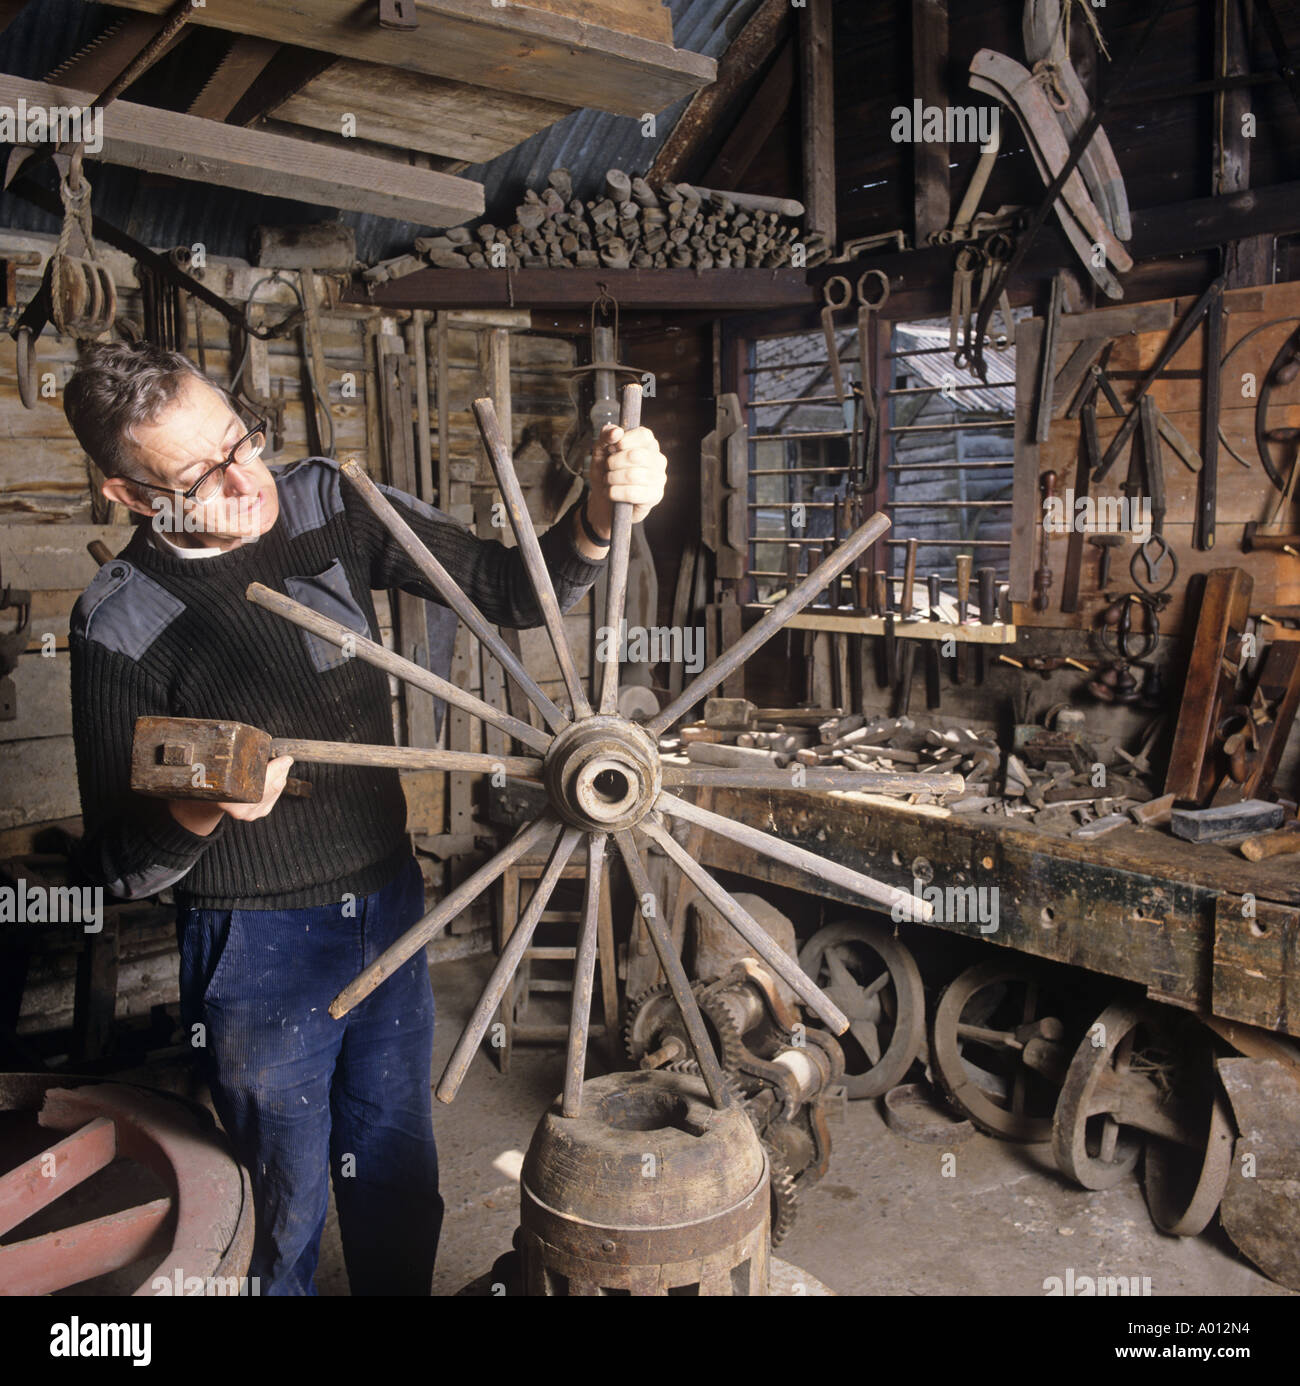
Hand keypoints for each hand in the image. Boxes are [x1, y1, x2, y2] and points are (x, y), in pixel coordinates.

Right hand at [170, 755, 294, 834]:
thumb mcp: (223, 762)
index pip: (261, 780)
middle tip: (285, 759)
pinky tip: (277, 777)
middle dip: (281, 770)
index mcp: (227, 794)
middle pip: (271, 786)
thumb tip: (266, 745)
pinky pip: (273, 798)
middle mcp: (238, 808)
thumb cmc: (216, 776)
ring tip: (281, 765)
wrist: (208, 796)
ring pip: (274, 792)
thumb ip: (241, 757)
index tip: (287, 758)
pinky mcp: (255, 814)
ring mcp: (248, 813)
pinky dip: (278, 786)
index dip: (276, 768)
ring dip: (281, 777)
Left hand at [587, 424, 666, 530]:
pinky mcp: (655, 496)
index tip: (611, 449)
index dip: (624, 441)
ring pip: (632, 475)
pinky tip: (610, 492)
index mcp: (648, 444)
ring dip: (612, 478)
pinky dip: (614, 492)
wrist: (604, 500)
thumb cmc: (606, 472)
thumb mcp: (601, 450)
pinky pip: (632, 493)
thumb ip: (606, 436)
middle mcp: (658, 459)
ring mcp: (659, 478)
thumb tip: (617, 432)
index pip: (643, 435)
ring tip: (607, 481)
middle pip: (635, 455)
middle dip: (613, 463)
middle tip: (607, 468)